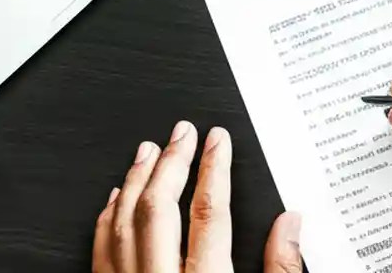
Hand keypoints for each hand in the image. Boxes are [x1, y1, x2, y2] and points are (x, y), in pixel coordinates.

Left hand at [92, 122, 302, 272]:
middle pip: (159, 210)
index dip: (214, 170)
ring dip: (135, 181)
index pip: (208, 214)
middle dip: (172, 163)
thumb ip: (279, 271)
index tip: (217, 140)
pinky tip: (116, 198)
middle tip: (182, 133)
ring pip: (124, 225)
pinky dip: (109, 218)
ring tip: (148, 150)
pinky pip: (101, 252)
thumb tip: (290, 225)